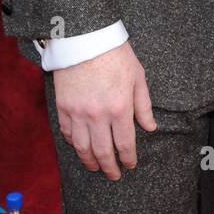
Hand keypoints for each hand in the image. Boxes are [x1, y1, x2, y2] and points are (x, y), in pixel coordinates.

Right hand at [54, 39, 156, 179]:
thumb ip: (143, 105)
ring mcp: (77, 112)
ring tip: (95, 167)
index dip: (128, 158)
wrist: (86, 38)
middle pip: (102, 151)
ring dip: (89, 161)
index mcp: (120, 108)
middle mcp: (98, 115)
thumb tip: (150, 128)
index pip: (125, 144)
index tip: (130, 165)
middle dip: (109, 167)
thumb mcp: (137, 77)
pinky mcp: (63, 106)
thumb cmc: (115, 54)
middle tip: (113, 175)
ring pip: (82, 147)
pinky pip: (66, 132)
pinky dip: (73, 143)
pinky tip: (79, 147)